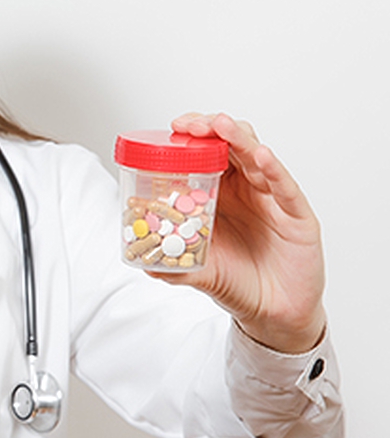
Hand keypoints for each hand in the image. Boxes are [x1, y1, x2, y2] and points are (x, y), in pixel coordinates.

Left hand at [152, 113, 325, 353]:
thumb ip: (172, 265)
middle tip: (191, 125)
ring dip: (238, 138)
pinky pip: (286, 188)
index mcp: (219, 195)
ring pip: (258, 157)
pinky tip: (262, 156)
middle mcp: (246, 190)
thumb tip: (140, 261)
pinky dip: (274, 170)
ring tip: (220, 125)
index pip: (207, 153)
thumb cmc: (236, 282)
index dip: (192, 138)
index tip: (174, 127)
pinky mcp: (297, 216)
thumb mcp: (197, 271)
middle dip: (211, 129)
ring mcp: (273, 199)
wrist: (272, 313)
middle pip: (232, 145)